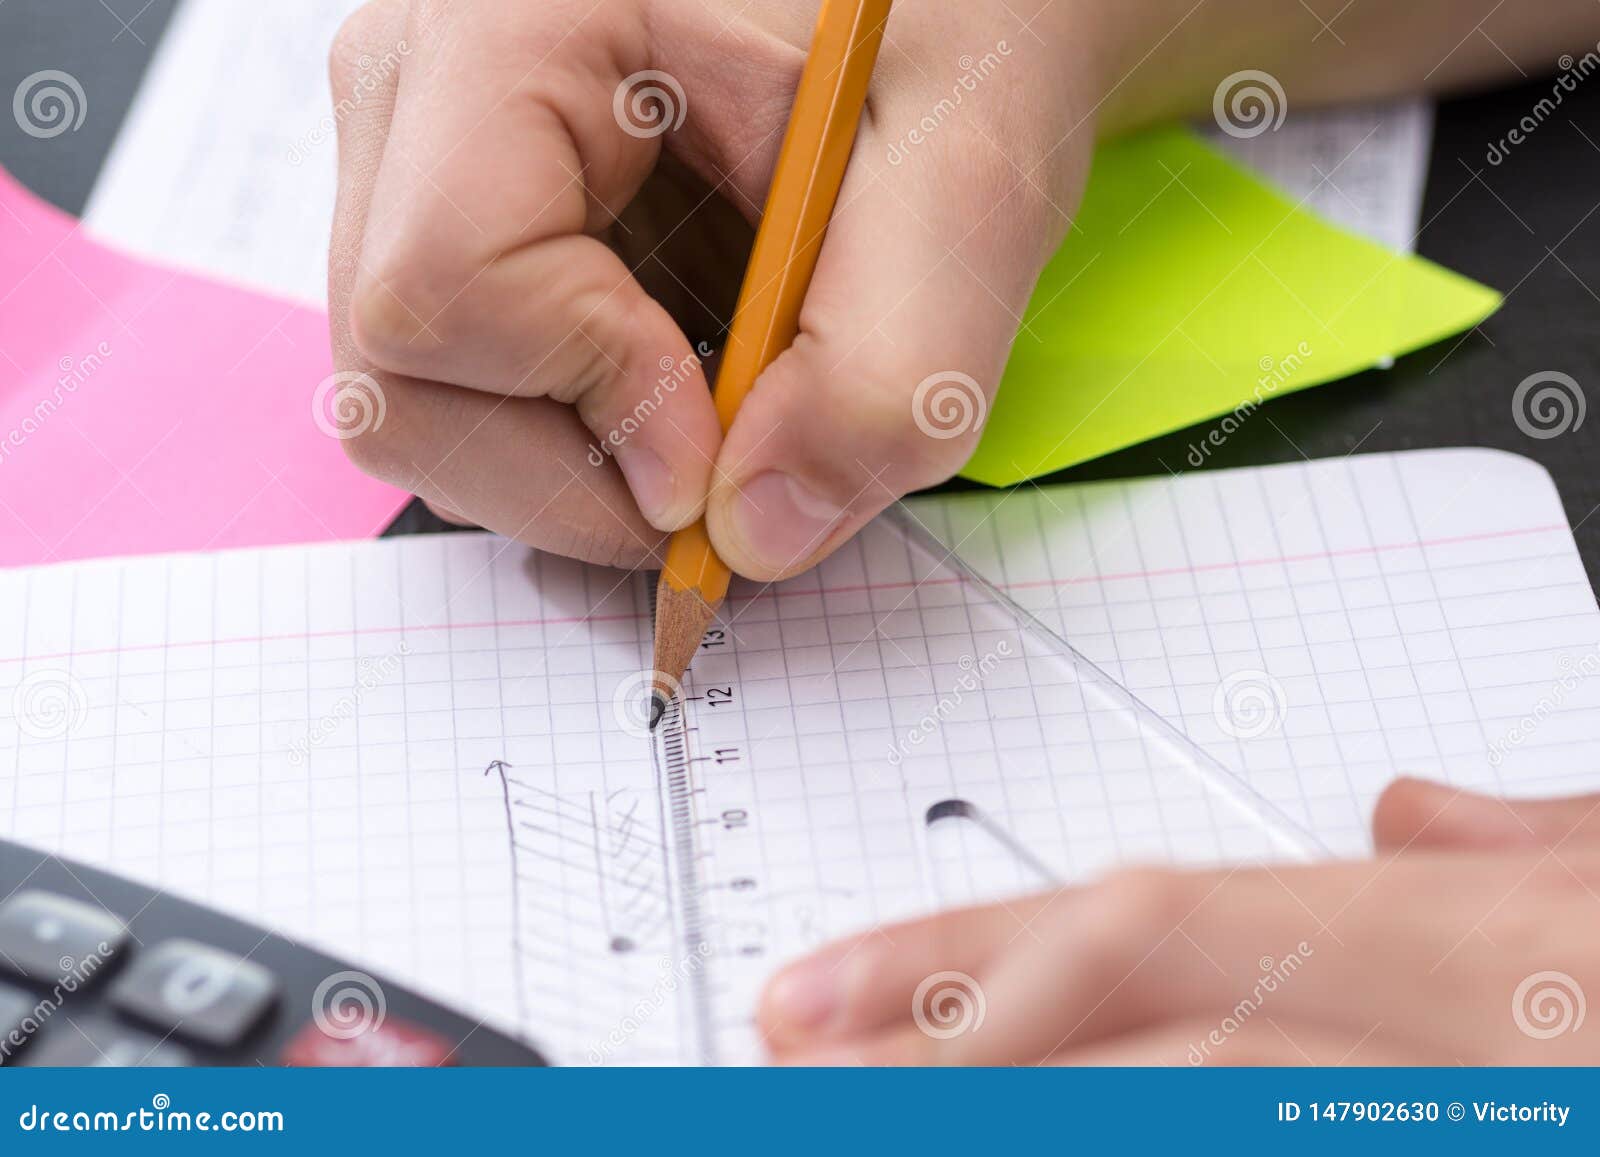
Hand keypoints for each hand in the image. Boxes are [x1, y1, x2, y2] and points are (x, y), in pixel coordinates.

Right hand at [326, 0, 1089, 573]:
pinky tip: (674, 377)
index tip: (727, 448)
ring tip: (715, 406)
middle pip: (399, 374)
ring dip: (577, 464)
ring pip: (415, 402)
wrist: (910, 10)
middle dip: (572, 477)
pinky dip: (572, 432)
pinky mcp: (442, 216)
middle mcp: (422, 80)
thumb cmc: (939, 40)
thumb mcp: (970, 180)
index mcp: (516, 20)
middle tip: (727, 474)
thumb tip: (757, 532)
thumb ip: (889, 371)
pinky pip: (455, 389)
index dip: (594, 404)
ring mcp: (413, 153)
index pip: (447, 282)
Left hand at [757, 778, 1599, 1063]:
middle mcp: (1428, 1032)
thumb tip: (1418, 808)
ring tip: (858, 1098)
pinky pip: (1264, 1144)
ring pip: (1172, 1113)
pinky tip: (1057, 1116)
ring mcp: (1441, 1100)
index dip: (959, 953)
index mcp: (1450, 945)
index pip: (1143, 922)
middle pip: (1120, 1024)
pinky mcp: (1462, 1126)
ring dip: (1012, 1110)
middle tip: (784, 1057)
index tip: (815, 990)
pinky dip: (1136, 1140)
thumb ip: (1538, 839)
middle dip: (935, 1047)